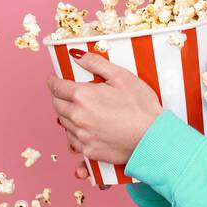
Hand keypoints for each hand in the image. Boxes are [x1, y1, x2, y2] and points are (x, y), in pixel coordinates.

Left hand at [47, 49, 163, 184]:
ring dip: (66, 114)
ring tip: (76, 109)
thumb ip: (96, 64)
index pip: (57, 87)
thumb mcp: (122, 76)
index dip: (53, 81)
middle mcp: (77, 117)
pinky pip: (72, 141)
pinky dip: (73, 132)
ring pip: (63, 123)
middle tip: (64, 92)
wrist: (153, 138)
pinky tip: (83, 128)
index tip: (53, 79)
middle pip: (56, 105)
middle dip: (58, 96)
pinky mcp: (88, 151)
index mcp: (83, 96)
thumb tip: (77, 56)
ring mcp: (82, 136)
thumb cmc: (141, 106)